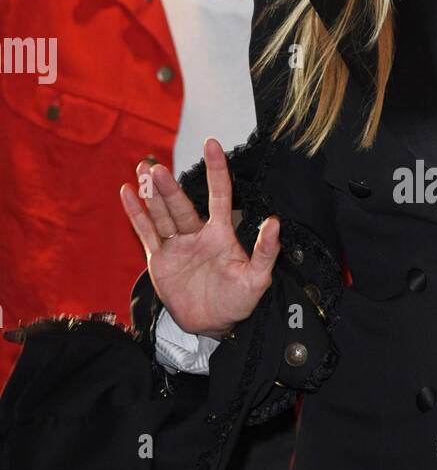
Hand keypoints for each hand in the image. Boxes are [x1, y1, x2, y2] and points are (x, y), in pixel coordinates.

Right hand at [119, 137, 280, 337]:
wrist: (211, 325)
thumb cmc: (237, 301)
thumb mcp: (257, 279)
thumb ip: (265, 252)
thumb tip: (275, 223)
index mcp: (222, 234)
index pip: (219, 196)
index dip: (216, 171)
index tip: (212, 144)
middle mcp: (197, 234)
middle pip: (181, 205)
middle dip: (168, 188)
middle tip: (156, 168)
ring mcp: (177, 245)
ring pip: (162, 215)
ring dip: (152, 194)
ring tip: (143, 170)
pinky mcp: (159, 258)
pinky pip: (146, 232)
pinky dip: (136, 214)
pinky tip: (127, 193)